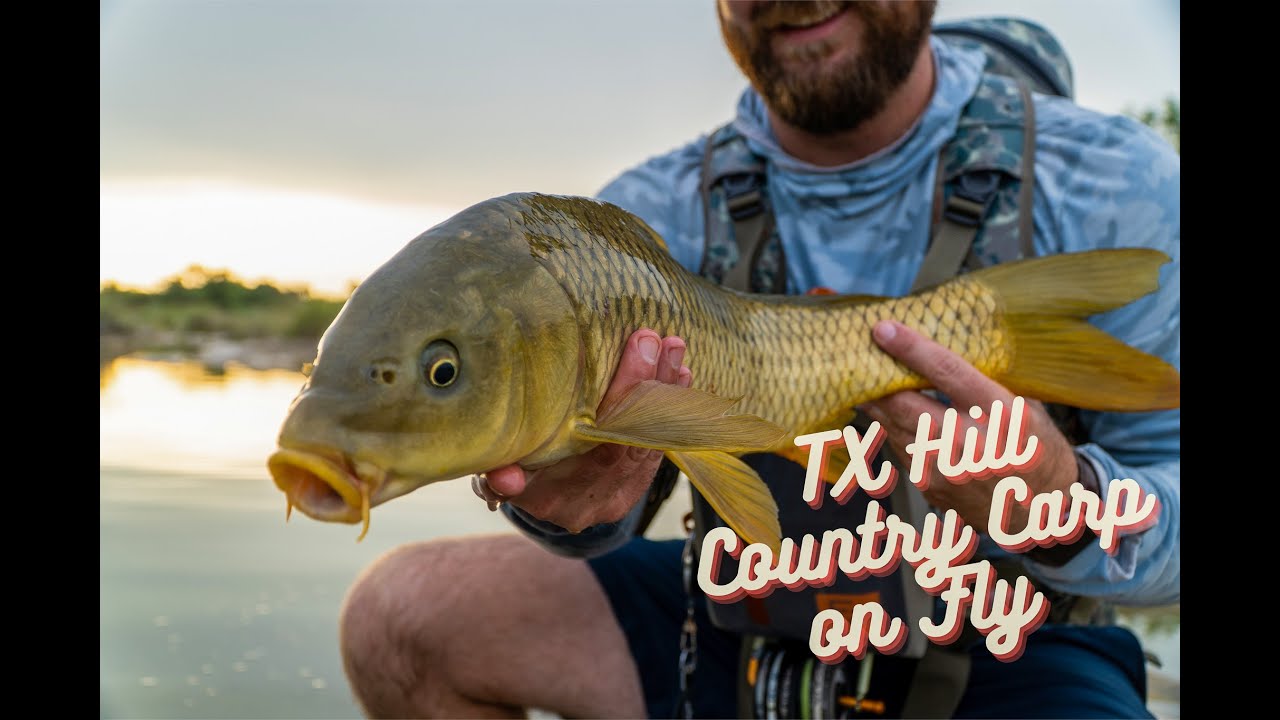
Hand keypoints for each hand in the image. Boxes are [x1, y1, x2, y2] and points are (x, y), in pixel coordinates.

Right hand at [474, 328, 691, 532]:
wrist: (532, 501)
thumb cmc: (510, 461)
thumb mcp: (497, 464)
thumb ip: (500, 471)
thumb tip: (504, 478)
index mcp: (543, 493)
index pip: (593, 446)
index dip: (621, 397)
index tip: (639, 347)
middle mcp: (581, 502)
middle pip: (623, 443)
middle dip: (643, 387)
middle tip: (654, 340)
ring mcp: (609, 501)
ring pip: (646, 445)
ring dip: (663, 395)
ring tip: (673, 349)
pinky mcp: (629, 495)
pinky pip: (655, 450)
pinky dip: (668, 412)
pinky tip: (678, 378)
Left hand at [858, 320, 1078, 530]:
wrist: (1039, 511)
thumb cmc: (1034, 449)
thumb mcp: (1026, 405)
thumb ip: (988, 378)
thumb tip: (943, 342)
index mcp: (1002, 415)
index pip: (948, 373)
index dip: (911, 348)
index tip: (884, 329)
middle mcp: (970, 444)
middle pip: (904, 403)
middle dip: (876, 375)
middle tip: (860, 349)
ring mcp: (944, 469)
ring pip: (891, 425)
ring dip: (875, 399)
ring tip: (863, 373)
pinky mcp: (927, 485)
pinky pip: (896, 445)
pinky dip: (888, 423)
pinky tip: (885, 407)